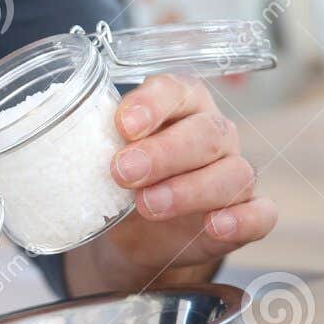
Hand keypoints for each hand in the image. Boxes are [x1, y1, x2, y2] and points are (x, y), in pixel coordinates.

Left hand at [65, 74, 276, 293]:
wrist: (138, 234)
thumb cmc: (127, 180)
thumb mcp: (107, 157)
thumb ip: (98, 143)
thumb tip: (63, 141)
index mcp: (181, 105)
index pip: (175, 90)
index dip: (152, 104)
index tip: (123, 125)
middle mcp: (214, 133)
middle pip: (204, 133)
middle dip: (163, 153)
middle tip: (123, 172)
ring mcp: (235, 172)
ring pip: (233, 173)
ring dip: (190, 189)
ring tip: (148, 205)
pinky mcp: (248, 213)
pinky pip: (260, 213)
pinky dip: (241, 220)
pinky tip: (215, 226)